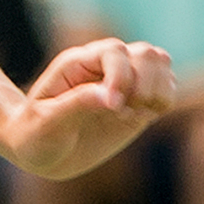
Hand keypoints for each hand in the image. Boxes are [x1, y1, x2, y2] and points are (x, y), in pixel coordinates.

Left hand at [0, 39, 175, 179]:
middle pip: (146, 53)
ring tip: (137, 114)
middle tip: (126, 112)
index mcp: (76, 64)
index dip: (122, 76)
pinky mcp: (138, 101)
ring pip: (161, 63)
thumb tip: (111, 96)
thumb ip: (77, 105)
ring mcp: (124, 81)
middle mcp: (103, 67)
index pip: (114, 51)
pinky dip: (164, 102)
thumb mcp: (47, 123)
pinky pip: (167, 87)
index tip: (114, 107)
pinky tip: (143, 117)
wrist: (43, 151)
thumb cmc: (36, 134)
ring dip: (158, 91)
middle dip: (146, 83)